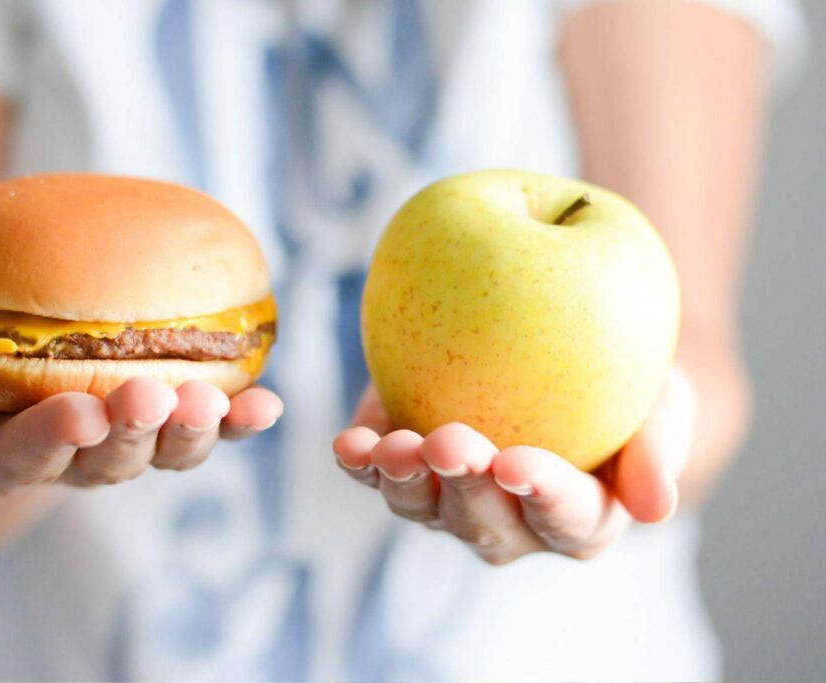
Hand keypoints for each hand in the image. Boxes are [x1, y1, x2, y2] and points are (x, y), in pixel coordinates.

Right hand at [0, 324, 282, 492]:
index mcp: (2, 453)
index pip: (24, 458)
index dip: (52, 440)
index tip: (77, 413)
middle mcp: (72, 459)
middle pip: (107, 462)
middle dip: (132, 432)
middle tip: (149, 396)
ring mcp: (128, 441)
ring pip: (165, 453)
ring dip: (193, 431)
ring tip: (214, 401)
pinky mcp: (170, 414)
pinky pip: (211, 424)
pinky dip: (240, 420)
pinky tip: (267, 405)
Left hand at [332, 368, 695, 563]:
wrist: (558, 339)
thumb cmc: (623, 378)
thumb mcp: (663, 397)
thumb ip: (659, 446)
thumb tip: (656, 508)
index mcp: (581, 518)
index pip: (568, 520)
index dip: (543, 497)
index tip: (519, 465)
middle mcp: (511, 524)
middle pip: (485, 524)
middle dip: (464, 486)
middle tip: (451, 443)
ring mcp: (449, 500)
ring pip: (421, 509)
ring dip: (403, 482)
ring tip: (393, 446)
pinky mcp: (403, 466)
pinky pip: (375, 474)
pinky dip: (360, 462)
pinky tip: (349, 443)